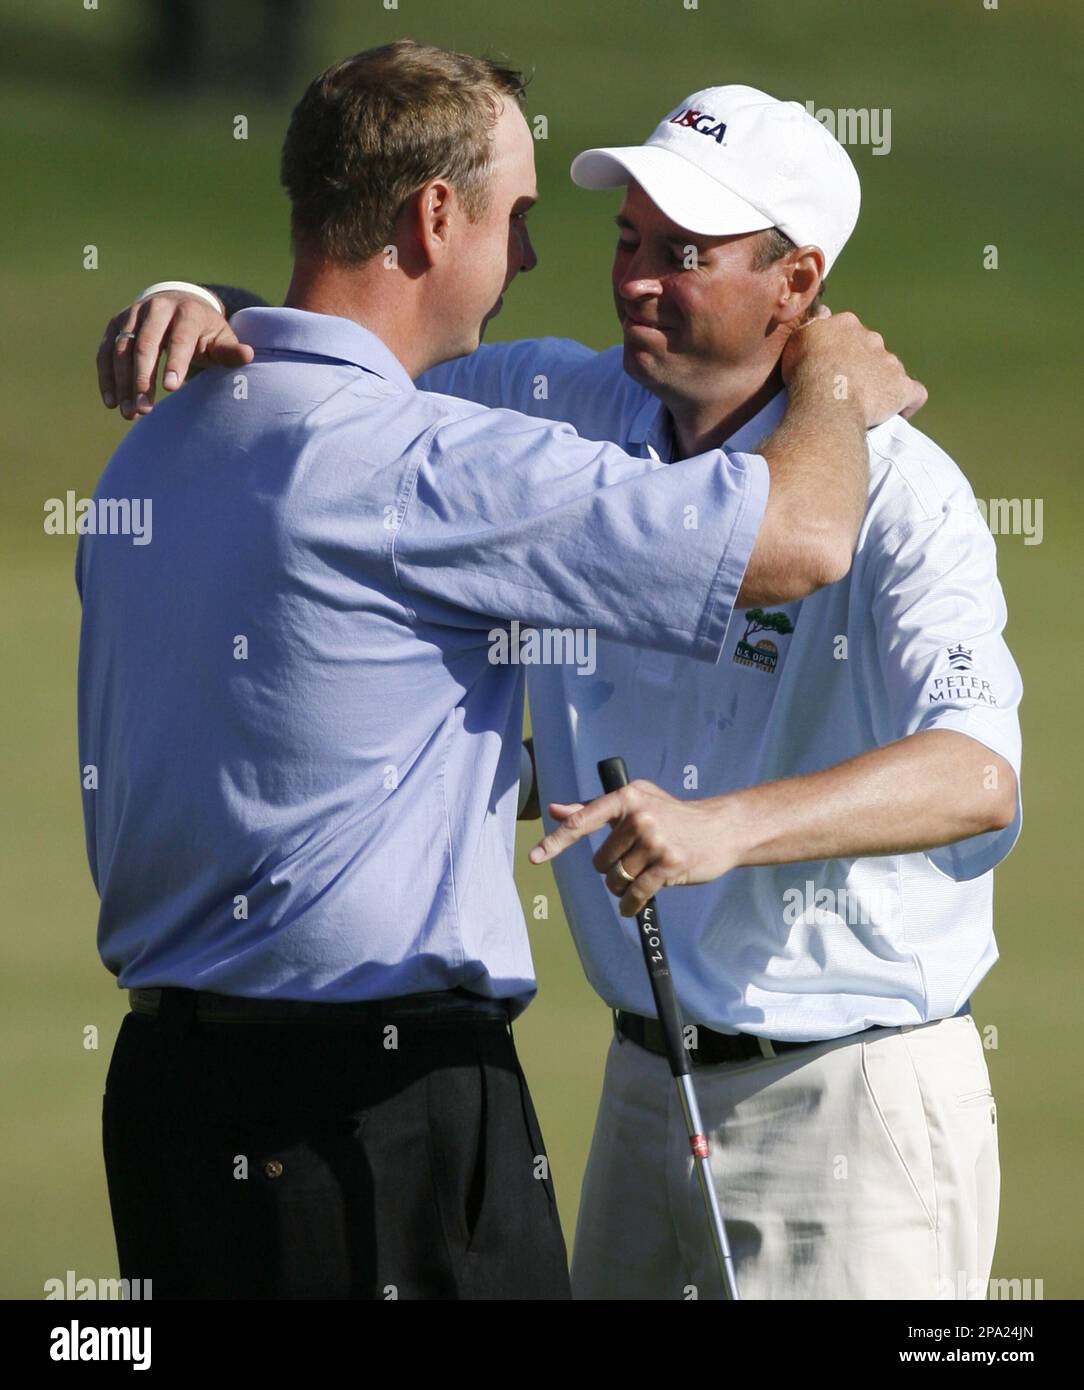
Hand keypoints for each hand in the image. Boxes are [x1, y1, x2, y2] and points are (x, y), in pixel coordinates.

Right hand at [96, 291, 252, 419]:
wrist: (179, 304)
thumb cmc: (205, 331)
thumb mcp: (221, 338)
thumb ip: (230, 351)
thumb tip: (248, 355)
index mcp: (187, 312)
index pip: (180, 337)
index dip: (175, 362)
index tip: (170, 389)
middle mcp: (156, 308)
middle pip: (145, 344)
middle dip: (142, 379)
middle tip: (144, 410)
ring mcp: (132, 314)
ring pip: (121, 349)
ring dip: (122, 383)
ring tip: (129, 413)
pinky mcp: (116, 324)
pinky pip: (106, 352)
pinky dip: (106, 377)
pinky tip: (111, 402)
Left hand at [528, 779, 739, 915]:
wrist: (720, 828)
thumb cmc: (671, 814)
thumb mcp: (635, 802)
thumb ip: (592, 808)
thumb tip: (554, 810)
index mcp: (626, 798)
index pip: (582, 821)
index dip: (556, 842)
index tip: (534, 857)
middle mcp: (639, 817)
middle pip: (601, 862)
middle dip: (612, 869)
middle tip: (633, 861)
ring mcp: (655, 841)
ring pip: (617, 880)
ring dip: (622, 887)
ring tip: (641, 876)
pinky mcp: (669, 864)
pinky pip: (635, 895)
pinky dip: (630, 905)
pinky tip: (632, 905)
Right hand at [781, 306, 927, 426]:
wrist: (827, 400)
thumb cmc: (805, 373)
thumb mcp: (797, 340)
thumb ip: (813, 325)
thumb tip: (824, 312)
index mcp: (846, 324)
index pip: (847, 329)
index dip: (838, 347)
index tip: (828, 364)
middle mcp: (872, 338)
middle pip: (870, 347)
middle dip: (860, 363)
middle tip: (843, 385)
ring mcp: (890, 362)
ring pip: (890, 368)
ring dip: (880, 382)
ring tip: (863, 403)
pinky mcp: (902, 387)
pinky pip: (915, 393)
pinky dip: (908, 402)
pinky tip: (898, 411)